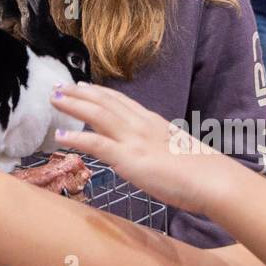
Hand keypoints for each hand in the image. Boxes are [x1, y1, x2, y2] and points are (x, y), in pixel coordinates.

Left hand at [50, 82, 242, 213]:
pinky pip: (97, 144)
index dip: (98, 92)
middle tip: (57, 87)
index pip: (120, 101)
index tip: (81, 86)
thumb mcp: (175, 151)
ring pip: (97, 115)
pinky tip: (60, 136)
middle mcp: (141, 125)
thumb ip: (158, 149)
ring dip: (73, 105)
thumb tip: (148, 155)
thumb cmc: (200, 171)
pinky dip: (77, 137)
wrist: (212, 179)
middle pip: (104, 102)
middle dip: (79, 93)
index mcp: (153, 122)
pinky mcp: (129, 159)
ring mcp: (134, 140)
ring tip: (53, 100)